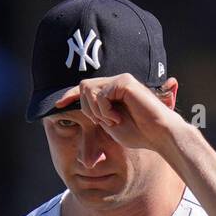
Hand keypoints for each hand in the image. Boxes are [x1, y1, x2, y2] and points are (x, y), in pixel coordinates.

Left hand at [53, 73, 181, 153]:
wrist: (157, 134)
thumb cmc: (138, 133)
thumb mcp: (108, 124)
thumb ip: (96, 114)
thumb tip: (77, 107)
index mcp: (112, 92)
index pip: (84, 88)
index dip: (69, 95)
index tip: (58, 105)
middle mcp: (115, 83)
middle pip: (83, 87)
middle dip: (87, 109)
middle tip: (104, 123)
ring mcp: (120, 80)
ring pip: (89, 90)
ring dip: (96, 111)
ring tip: (112, 121)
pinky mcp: (125, 82)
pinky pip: (101, 96)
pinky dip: (105, 111)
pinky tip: (118, 118)